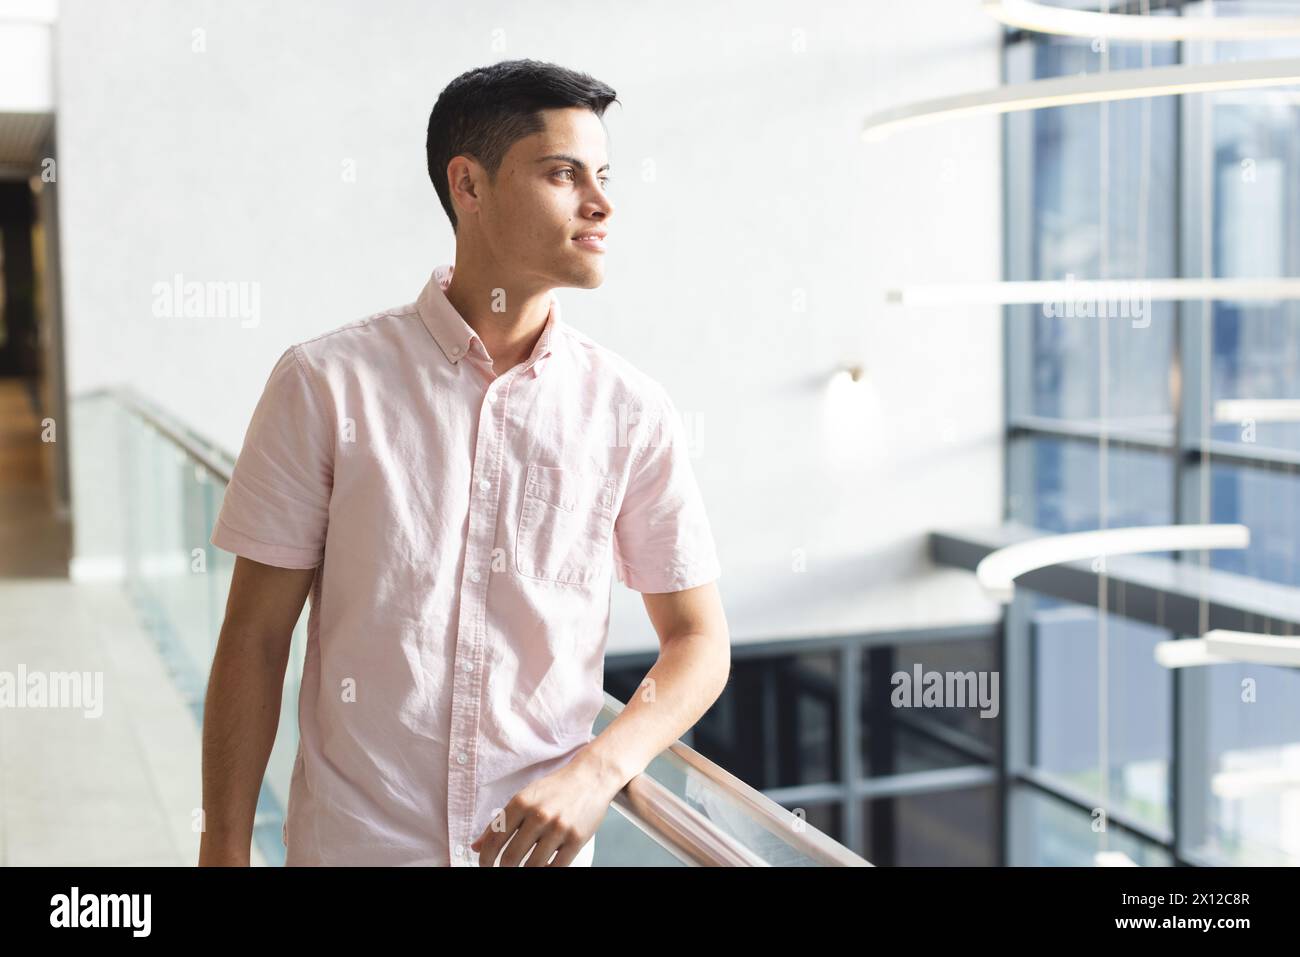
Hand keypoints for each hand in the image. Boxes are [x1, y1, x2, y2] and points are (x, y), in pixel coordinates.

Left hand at [470, 753, 620, 866]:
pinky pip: (556, 867)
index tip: (485, 865)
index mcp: (521, 803)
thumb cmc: (556, 788)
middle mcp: (538, 815)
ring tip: (525, 867)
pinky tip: (543, 866)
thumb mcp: (524, 797)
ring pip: (533, 866)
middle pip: (511, 858)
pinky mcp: (576, 839)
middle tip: (506, 868)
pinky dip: (546, 870)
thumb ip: (500, 822)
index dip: (485, 859)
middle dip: (505, 868)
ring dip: (525, 872)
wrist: (591, 776)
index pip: (494, 840)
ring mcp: (559, 828)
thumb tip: (477, 847)